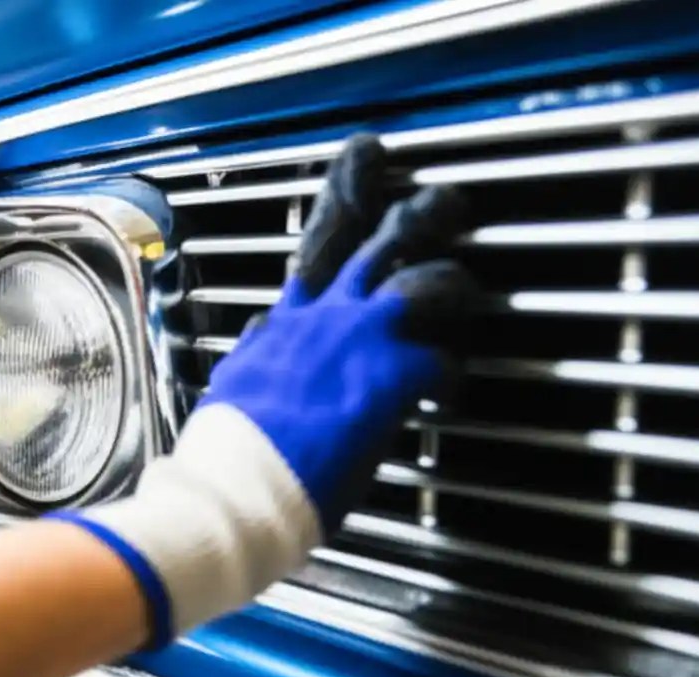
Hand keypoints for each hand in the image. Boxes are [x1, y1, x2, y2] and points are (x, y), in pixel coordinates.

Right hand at [54, 135, 474, 643]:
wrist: (235, 484)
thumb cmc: (231, 449)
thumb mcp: (236, 381)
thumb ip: (260, 350)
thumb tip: (263, 333)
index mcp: (286, 320)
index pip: (318, 245)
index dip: (343, 199)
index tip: (362, 170)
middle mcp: (322, 318)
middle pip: (372, 240)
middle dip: (414, 210)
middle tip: (444, 196)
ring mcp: (355, 342)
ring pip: (420, 282)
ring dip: (450, 281)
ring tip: (467, 284)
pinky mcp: (387, 379)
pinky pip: (439, 361)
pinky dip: (448, 375)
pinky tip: (448, 390)